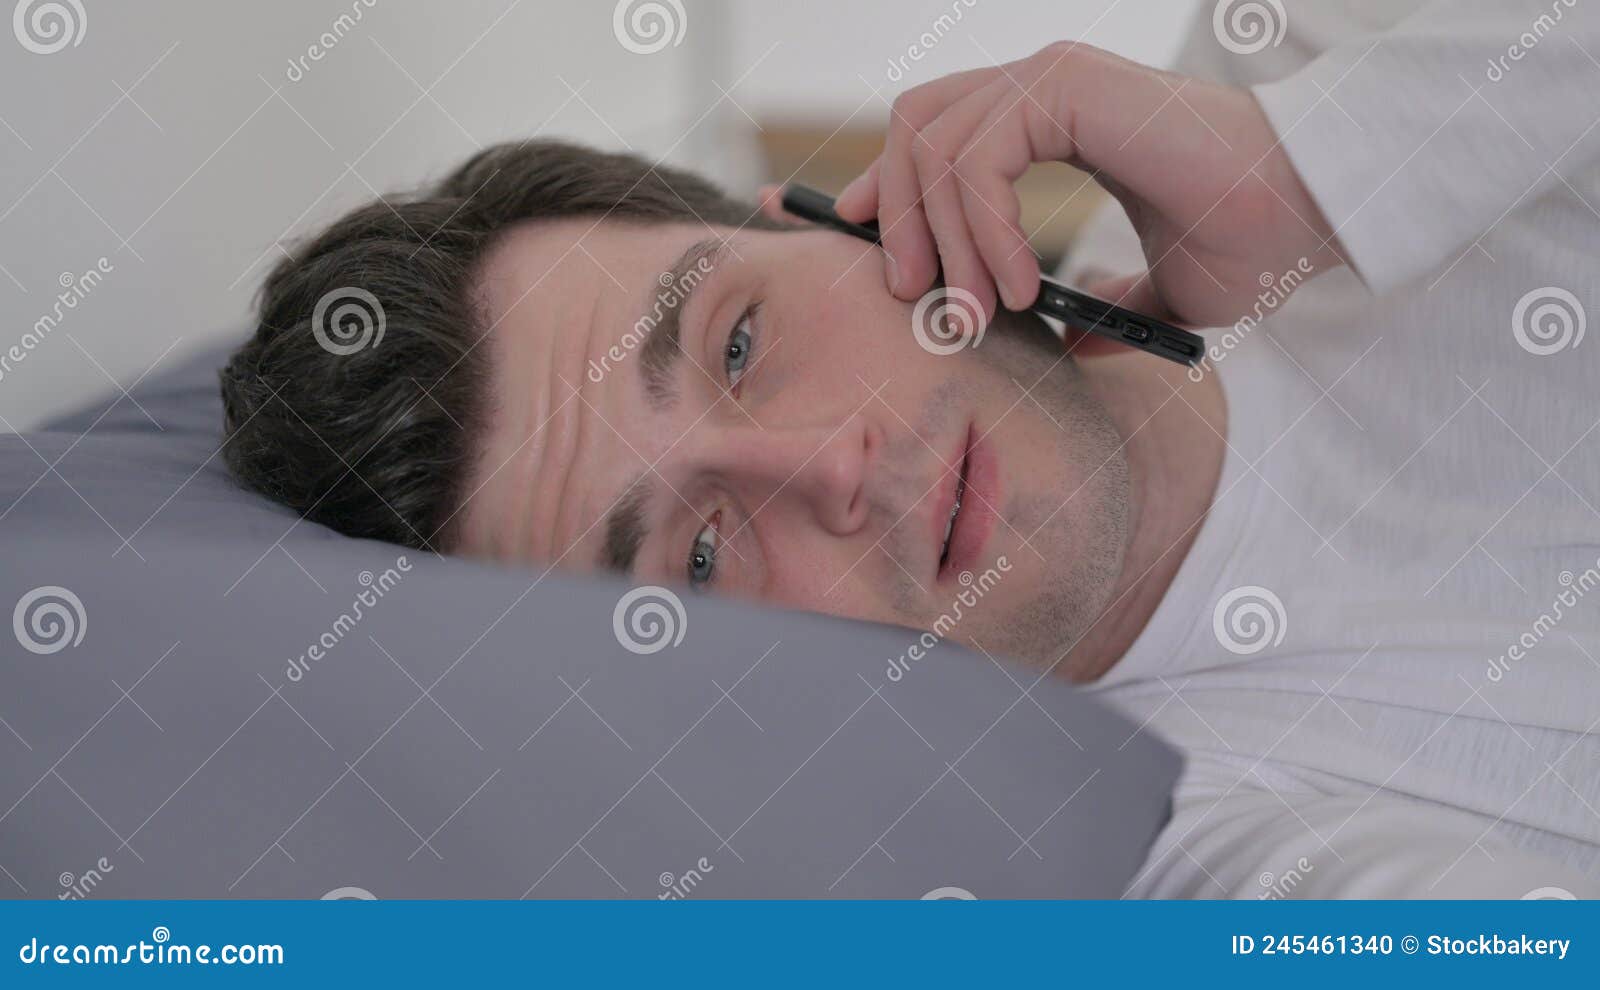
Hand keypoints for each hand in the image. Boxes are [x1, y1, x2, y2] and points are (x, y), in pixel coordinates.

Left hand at [829, 42, 1342, 335]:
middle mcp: (1040, 86)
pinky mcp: (1067, 87)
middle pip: (910, 131)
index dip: (878, 187)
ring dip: (938, 239)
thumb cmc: (1250, 241)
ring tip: (976, 311)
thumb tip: (1072, 339)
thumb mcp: (1156, 288)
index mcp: (1051, 117)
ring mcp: (1051, 77)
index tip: (843, 239)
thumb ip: (1104, 302)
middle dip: (893, 218)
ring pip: (931, 145)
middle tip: (915, 300)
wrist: (1315, 213)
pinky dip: (979, 230)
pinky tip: (1015, 286)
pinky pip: (977, 159)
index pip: (930, 133)